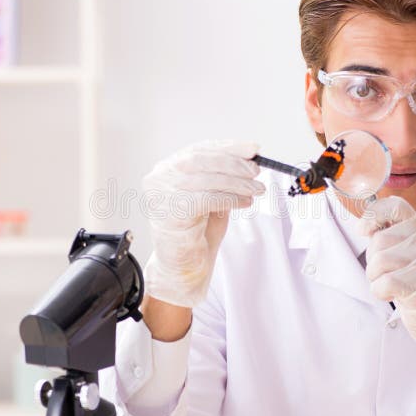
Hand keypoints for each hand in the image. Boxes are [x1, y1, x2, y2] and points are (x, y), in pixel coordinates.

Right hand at [142, 140, 264, 307]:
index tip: (253, 149)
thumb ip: (222, 175)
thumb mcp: (211, 195)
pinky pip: (207, 198)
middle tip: (256, 171)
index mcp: (165, 169)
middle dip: (233, 163)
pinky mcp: (170, 213)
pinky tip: (245, 203)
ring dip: (237, 183)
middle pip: (200, 160)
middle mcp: (158, 179)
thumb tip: (250, 156)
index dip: (228, 147)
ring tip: (257, 190)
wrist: (183, 268)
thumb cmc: (197, 232)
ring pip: (205, 179)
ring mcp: (161, 196)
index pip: (198, 150)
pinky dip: (230, 198)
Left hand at [360, 196, 415, 362]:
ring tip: (392, 283)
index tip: (364, 229)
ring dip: (376, 277)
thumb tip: (364, 223)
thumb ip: (387, 235)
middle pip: (378, 241)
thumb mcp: (405, 252)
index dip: (374, 213)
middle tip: (388, 272)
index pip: (396, 205)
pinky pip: (382, 282)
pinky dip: (379, 292)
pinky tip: (393, 294)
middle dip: (373, 260)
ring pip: (378, 262)